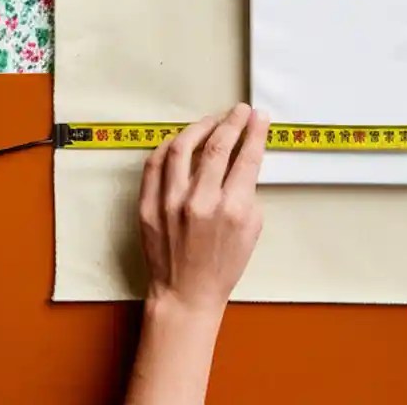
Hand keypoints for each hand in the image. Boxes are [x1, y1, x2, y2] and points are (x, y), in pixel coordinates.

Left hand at [137, 103, 269, 311]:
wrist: (185, 294)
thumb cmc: (223, 266)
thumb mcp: (251, 230)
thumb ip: (247, 192)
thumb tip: (244, 159)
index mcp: (231, 209)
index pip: (247, 157)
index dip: (255, 132)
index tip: (258, 117)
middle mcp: (200, 202)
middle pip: (218, 146)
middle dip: (232, 122)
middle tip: (240, 111)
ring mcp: (169, 203)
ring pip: (183, 147)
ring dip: (200, 127)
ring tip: (211, 120)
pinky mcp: (147, 206)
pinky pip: (155, 164)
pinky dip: (169, 146)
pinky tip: (181, 140)